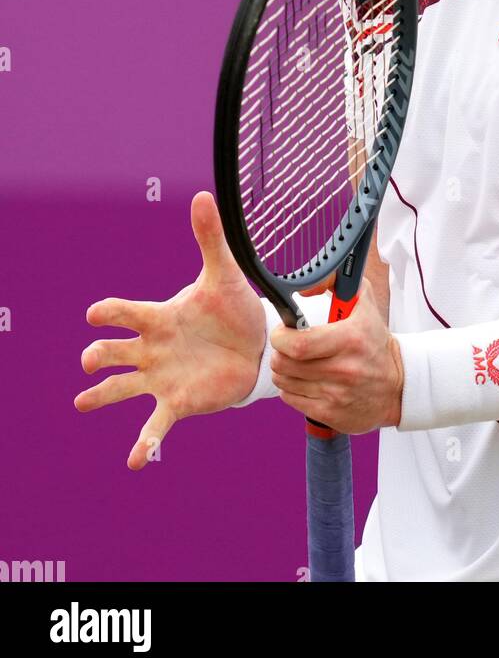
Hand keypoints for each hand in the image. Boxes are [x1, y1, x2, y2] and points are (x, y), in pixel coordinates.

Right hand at [75, 191, 265, 469]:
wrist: (257, 346)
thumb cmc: (232, 309)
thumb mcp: (224, 275)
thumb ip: (210, 239)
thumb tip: (201, 194)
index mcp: (160, 317)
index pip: (128, 313)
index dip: (111, 313)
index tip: (96, 313)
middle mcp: (152, 349)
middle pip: (116, 351)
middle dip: (100, 356)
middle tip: (91, 361)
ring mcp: (161, 378)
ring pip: (122, 388)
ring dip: (101, 396)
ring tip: (83, 403)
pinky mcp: (177, 403)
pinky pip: (155, 426)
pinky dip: (145, 445)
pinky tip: (135, 463)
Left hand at [270, 277, 403, 432]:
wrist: (399, 385)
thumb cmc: (375, 340)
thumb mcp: (363, 301)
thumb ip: (333, 281)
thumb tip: (303, 287)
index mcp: (350, 339)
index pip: (298, 344)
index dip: (281, 337)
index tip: (283, 331)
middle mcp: (343, 370)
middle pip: (285, 364)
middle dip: (279, 352)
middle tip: (287, 347)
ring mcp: (336, 395)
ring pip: (284, 381)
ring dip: (284, 370)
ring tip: (296, 362)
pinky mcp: (331, 414)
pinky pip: (291, 399)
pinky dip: (291, 388)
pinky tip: (304, 380)